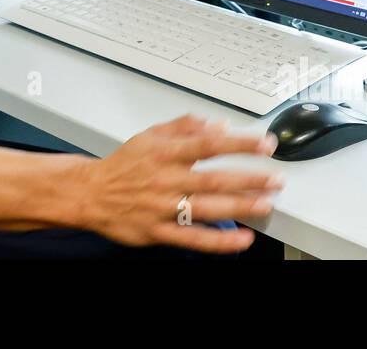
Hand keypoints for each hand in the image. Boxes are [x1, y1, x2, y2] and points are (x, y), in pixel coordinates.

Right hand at [75, 115, 280, 253]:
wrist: (90, 193)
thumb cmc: (123, 165)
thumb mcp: (150, 135)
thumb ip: (184, 127)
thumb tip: (217, 124)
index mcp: (164, 152)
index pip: (208, 145)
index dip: (240, 143)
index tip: (265, 144)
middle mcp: (165, 179)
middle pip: (213, 179)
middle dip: (249, 178)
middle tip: (276, 178)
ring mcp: (162, 208)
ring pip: (207, 209)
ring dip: (240, 206)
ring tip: (266, 204)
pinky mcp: (158, 232)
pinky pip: (193, 239)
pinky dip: (220, 241)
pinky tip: (242, 240)